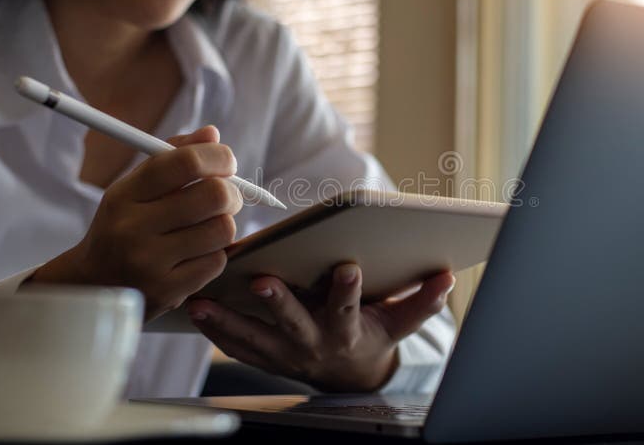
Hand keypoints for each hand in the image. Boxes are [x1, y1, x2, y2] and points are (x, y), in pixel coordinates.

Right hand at [29, 125, 243, 320]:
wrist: (93, 285)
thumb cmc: (124, 226)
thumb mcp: (135, 188)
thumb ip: (174, 157)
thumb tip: (212, 134)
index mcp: (125, 195)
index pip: (185, 163)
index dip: (218, 157)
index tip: (226, 161)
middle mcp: (134, 228)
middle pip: (214, 195)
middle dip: (231, 192)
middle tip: (226, 196)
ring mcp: (150, 263)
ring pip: (223, 229)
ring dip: (224, 224)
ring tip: (208, 225)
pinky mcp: (167, 291)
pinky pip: (218, 261)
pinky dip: (216, 253)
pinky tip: (197, 253)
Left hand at [187, 264, 455, 391]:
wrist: (349, 376)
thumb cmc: (372, 337)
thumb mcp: (399, 323)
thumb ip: (421, 301)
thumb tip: (447, 276)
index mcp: (348, 329)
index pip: (351, 308)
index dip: (349, 290)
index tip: (348, 266)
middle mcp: (315, 343)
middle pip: (296, 323)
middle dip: (280, 303)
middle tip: (262, 281)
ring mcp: (286, 354)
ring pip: (255, 339)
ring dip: (229, 321)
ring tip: (204, 302)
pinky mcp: (266, 357)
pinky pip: (237, 348)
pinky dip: (217, 332)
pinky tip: (196, 311)